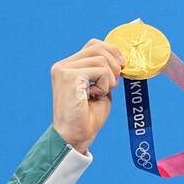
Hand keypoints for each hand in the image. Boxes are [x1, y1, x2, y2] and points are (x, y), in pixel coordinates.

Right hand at [51, 39, 125, 154]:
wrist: (75, 137)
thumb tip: (120, 58)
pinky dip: (105, 85)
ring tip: (101, 93)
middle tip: (114, 84)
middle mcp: (62, 65)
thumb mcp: (100, 88)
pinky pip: (100, 71)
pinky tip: (95, 96)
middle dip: (114, 63)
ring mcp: (64, 70)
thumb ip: (105, 72)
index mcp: (67, 66)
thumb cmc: (87, 117)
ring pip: (101, 59)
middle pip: (98, 48)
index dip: (112, 51)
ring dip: (110, 78)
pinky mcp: (69, 77)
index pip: (93, 45)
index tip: (122, 67)